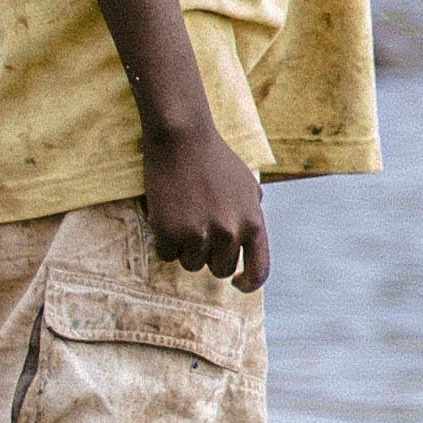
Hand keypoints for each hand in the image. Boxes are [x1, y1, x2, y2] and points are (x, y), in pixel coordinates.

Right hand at [139, 119, 268, 293]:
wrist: (183, 138)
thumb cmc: (214, 159)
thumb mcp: (247, 185)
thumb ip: (252, 213)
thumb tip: (250, 241)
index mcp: (253, 222)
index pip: (259, 270)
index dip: (248, 284)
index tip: (236, 283)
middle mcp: (230, 232)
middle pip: (218, 269)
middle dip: (208, 256)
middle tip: (198, 229)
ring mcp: (200, 234)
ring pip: (190, 264)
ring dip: (184, 247)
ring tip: (182, 215)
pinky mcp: (171, 233)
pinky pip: (166, 255)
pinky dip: (163, 241)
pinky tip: (165, 216)